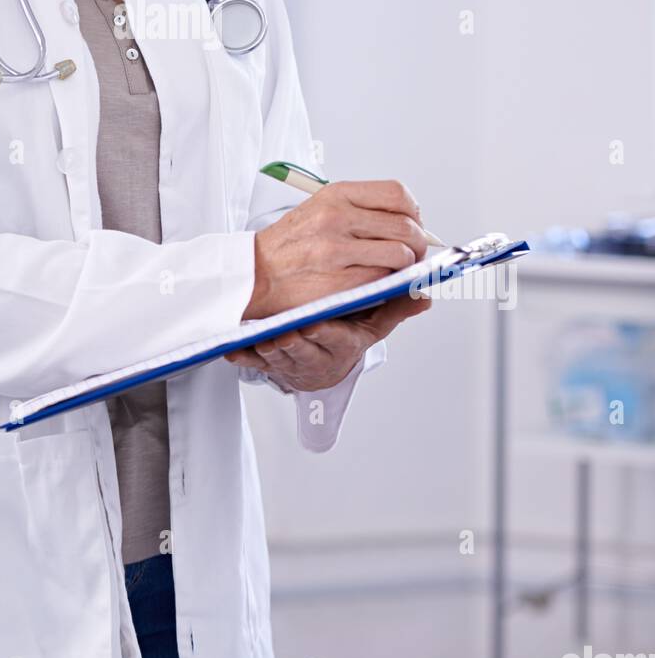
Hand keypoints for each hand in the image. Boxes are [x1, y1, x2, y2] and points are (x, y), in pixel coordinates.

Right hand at [225, 178, 431, 389]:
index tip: (413, 224)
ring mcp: (337, 249)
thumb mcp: (320, 209)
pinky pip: (384, 280)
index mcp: (336, 195)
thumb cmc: (289, 245)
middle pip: (406, 226)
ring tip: (395, 271)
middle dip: (418, 244)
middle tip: (412, 255)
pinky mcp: (339, 280)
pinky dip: (388, 284)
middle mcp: (337, 217)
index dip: (414, 212)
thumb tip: (408, 221)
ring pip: (401, 254)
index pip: (397, 194)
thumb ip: (360, 211)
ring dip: (406, 267)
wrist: (254, 274)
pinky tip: (377, 283)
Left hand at [225, 291, 430, 389]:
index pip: (335, 341)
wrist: (315, 360)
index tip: (314, 325)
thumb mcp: (371, 324)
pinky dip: (242, 356)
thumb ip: (394, 307)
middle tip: (281, 332)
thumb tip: (424, 296)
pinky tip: (232, 350)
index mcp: (342, 345)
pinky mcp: (264, 361)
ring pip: (275, 356)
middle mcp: (315, 356)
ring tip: (259, 334)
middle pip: (302, 351)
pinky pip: (250, 361)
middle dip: (291, 344)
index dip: (323, 335)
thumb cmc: (343, 335)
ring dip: (266, 348)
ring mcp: (288, 360)